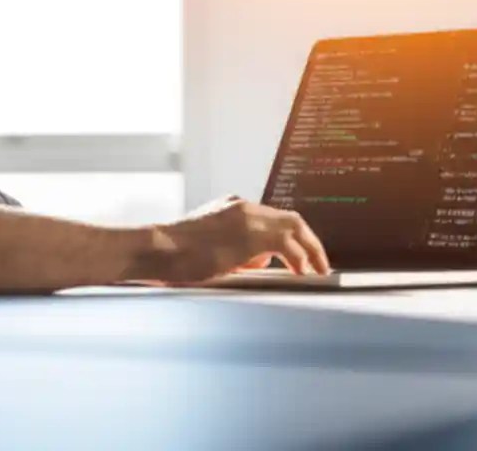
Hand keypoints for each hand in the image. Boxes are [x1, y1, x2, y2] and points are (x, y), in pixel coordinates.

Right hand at [142, 196, 330, 283]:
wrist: (155, 249)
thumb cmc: (173, 255)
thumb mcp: (209, 248)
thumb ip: (237, 252)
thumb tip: (260, 262)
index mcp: (232, 206)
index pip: (272, 217)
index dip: (292, 237)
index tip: (302, 255)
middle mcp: (242, 206)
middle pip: (290, 218)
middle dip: (309, 241)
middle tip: (320, 263)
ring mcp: (246, 217)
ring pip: (294, 226)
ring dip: (310, 249)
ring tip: (318, 269)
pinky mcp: (248, 234)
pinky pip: (286, 243)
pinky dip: (299, 257)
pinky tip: (302, 272)